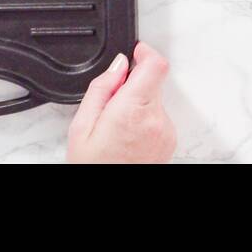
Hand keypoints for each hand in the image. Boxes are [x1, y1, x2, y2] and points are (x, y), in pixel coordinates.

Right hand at [67, 42, 175, 163]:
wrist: (111, 199)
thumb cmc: (94, 167)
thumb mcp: (82, 126)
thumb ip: (102, 88)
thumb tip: (119, 65)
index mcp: (133, 110)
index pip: (155, 65)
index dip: (145, 53)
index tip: (136, 52)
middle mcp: (156, 119)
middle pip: (153, 82)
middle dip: (133, 84)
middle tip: (111, 105)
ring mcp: (166, 131)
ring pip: (155, 99)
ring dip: (138, 104)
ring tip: (116, 128)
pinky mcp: (169, 140)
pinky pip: (158, 116)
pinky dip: (144, 119)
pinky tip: (126, 137)